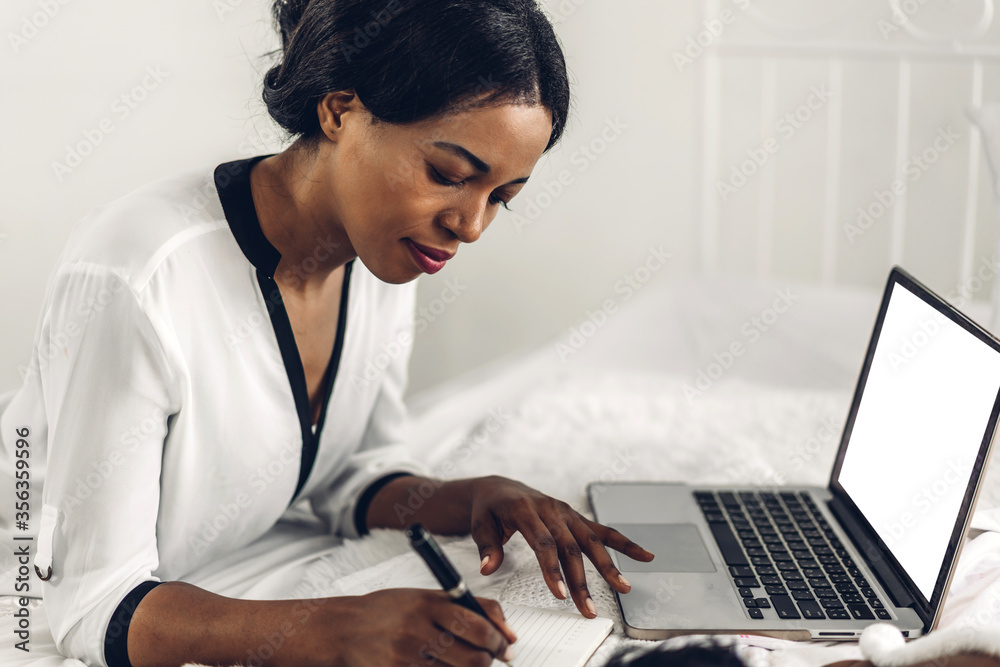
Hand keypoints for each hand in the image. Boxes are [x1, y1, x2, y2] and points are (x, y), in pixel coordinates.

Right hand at [333, 588, 516, 666]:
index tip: (508, 643)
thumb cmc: (388, 611)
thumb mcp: (425, 597)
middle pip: (474, 656)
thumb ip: (465, 606)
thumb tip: (505, 628)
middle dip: (491, 659)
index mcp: (428, 604)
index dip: (500, 638)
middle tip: (495, 657)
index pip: (479, 624)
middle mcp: (418, 630)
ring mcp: (407, 657)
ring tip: (468, 661)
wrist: (344, 629)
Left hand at [468, 476, 653, 618]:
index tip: (560, 594)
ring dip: (608, 565)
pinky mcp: (575, 517)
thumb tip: (488, 567)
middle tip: (587, 607)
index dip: (553, 569)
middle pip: (571, 548)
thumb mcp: (480, 525)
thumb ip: (487, 546)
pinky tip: (644, 556)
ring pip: (591, 540)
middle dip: (581, 580)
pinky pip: (602, 531)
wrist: (500, 488)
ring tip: (624, 588)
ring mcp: (566, 512)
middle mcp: (551, 510)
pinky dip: (624, 544)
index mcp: (526, 510)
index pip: (543, 543)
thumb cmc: (490, 509)